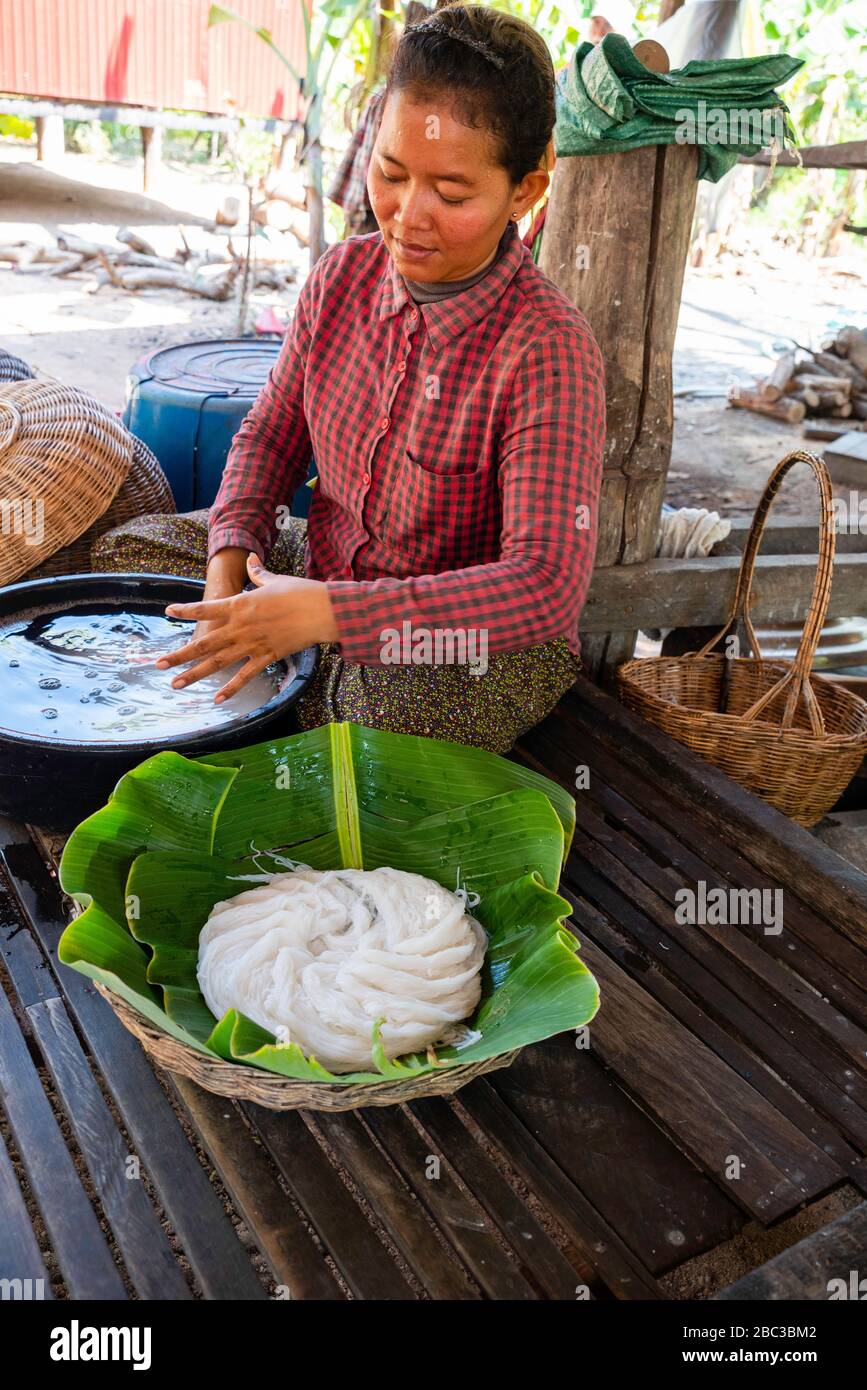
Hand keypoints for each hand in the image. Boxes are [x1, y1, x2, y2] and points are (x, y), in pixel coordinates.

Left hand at [157, 553, 338, 702]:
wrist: (321, 610)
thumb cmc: (300, 591)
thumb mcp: (275, 579)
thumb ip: (258, 573)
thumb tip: (251, 559)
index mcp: (240, 605)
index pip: (205, 608)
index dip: (186, 610)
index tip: (168, 612)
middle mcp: (240, 626)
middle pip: (204, 643)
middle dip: (179, 655)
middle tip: (158, 665)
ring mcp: (252, 643)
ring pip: (218, 662)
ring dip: (195, 674)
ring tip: (176, 684)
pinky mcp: (267, 656)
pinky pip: (245, 676)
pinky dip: (231, 688)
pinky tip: (216, 699)